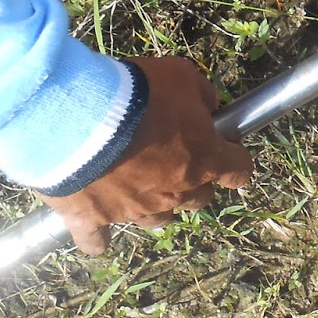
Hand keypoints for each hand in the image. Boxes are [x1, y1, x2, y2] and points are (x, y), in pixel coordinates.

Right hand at [40, 56, 252, 253]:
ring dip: (155, 204)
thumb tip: (210, 106)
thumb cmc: (138, 93)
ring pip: (158, 219)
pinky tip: (97, 231)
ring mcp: (135, 210)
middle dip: (195, 181)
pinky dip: (98, 237)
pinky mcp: (93, 219)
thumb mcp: (182, 76)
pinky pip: (97, 241)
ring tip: (139, 185)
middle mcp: (175, 192)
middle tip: (177, 159)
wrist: (78, 114)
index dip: (235, 160)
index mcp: (205, 159)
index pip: (239, 170)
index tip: (226, 148)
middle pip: (199, 199)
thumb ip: (202, 94)